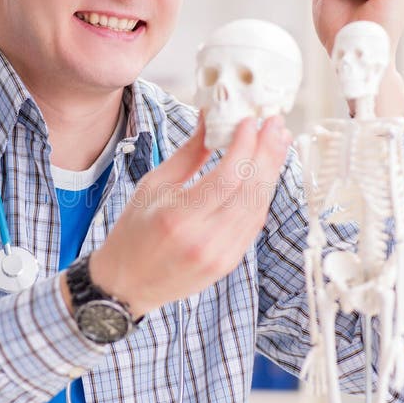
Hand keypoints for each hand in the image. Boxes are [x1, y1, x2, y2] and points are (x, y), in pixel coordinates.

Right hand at [85, 113, 292, 317]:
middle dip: (267, 152)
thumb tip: (210, 117)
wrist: (126, 285)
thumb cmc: (133, 232)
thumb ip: (188, 153)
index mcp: (177, 217)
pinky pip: (253, 224)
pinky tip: (266, 174)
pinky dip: (262, 196)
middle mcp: (202, 239)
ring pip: (257, 207)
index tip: (251, 120)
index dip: (245, 145)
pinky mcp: (228, 264)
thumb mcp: (153, 186)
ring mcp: (219, 256)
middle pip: (249, 190)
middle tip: (275, 123)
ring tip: (278, 142)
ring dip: (271, 172)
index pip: (226, 177)